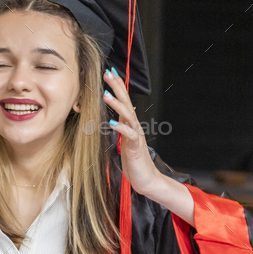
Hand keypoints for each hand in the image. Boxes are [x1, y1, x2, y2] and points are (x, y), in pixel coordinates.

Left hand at [102, 67, 159, 196]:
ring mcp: (136, 136)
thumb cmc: (134, 162)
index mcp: (130, 124)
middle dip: (117, 87)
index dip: (117, 87)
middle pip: (126, 102)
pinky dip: (120, 127)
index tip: (110, 73)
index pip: (124, 101)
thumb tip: (112, 119)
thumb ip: (120, 129)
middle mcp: (134, 126)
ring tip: (105, 94)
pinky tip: (111, 122)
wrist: (147, 180)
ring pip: (127, 115)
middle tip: (108, 73)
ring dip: (116, 104)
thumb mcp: (124, 141)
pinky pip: (128, 135)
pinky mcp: (135, 147)